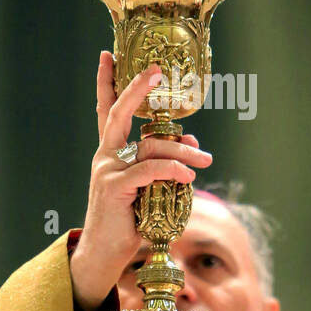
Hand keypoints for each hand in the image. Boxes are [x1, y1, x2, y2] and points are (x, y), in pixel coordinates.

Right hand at [69, 51, 213, 310]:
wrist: (105, 255)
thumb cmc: (129, 222)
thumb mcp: (150, 188)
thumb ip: (165, 164)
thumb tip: (194, 145)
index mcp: (110, 153)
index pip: (106, 110)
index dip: (106, 82)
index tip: (107, 54)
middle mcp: (105, 156)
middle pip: (120, 112)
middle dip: (137, 88)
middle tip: (157, 71)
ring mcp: (107, 171)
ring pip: (150, 147)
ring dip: (182, 151)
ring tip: (204, 161)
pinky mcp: (115, 188)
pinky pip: (149, 171)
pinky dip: (171, 170)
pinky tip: (186, 176)